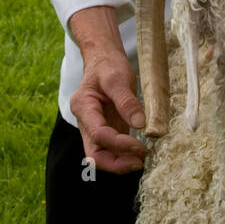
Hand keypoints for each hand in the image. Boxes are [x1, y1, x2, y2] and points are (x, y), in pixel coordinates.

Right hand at [68, 5, 146, 173]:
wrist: (103, 60)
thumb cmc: (108, 66)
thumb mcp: (118, 78)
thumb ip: (127, 102)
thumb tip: (140, 125)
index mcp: (83, 106)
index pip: (98, 133)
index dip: (119, 143)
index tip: (139, 145)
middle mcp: (85, 122)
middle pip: (94, 154)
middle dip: (116, 163)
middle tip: (139, 162)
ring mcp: (94, 128)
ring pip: (102, 155)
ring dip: (120, 163)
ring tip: (141, 160)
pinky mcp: (106, 130)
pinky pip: (111, 149)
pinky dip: (124, 155)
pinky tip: (138, 154)